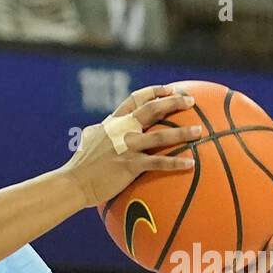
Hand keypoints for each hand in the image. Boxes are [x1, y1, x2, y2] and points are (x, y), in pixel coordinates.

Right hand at [60, 84, 199, 206]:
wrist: (72, 183)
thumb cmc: (79, 166)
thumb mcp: (89, 141)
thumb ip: (99, 132)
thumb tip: (98, 129)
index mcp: (113, 123)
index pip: (135, 99)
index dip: (154, 92)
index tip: (169, 89)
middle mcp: (121, 131)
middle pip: (152, 109)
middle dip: (173, 102)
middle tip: (190, 101)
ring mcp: (126, 147)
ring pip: (160, 136)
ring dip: (183, 133)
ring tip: (200, 131)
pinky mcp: (129, 166)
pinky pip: (158, 163)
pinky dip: (176, 163)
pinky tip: (191, 164)